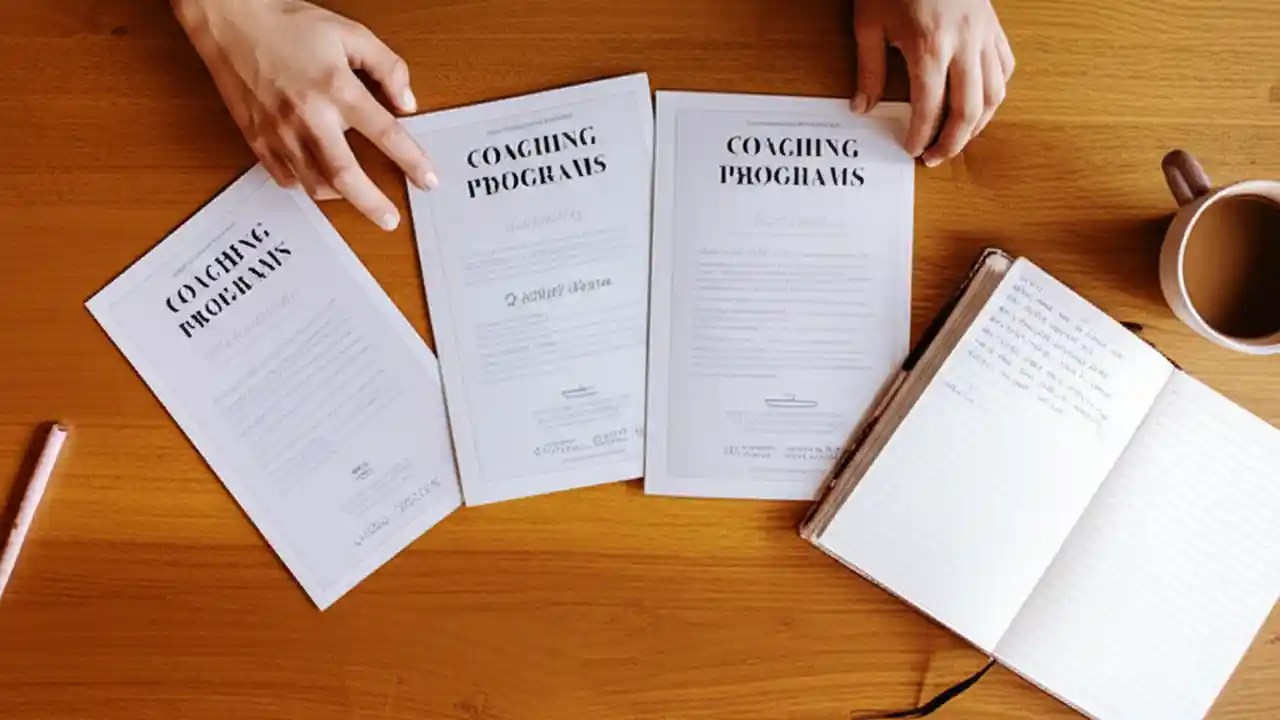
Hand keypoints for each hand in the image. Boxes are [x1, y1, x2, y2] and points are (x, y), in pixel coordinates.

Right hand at [172, 0, 436, 229]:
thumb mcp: (351, 33)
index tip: (428, 179)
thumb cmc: (288, 23)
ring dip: (340, 196)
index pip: (386, 134)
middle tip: (390, 220)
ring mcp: (280, 131)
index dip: (412, 161)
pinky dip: (305, 184)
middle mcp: (309, 116)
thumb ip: (387, 67)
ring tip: (356, 194)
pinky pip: (285, 177)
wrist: (229, 19)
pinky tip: (317, 177)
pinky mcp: (257, 139)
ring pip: (314, 184)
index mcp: (337, 89)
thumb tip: (408, 103)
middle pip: (347, 176)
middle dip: (373, 204)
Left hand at [852, 0, 1014, 166]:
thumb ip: (869, 69)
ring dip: (979, 124)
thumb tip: (862, 107)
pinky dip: (995, 92)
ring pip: (994, 94)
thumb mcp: (869, 22)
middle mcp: (964, 44)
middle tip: (935, 158)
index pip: (929, 108)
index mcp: (930, 47)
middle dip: (953, 142)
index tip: (912, 150)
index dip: (921, 135)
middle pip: (969, 111)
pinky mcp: (994, 26)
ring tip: (958, 138)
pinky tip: (980, 103)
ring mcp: (984, 35)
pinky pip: (1004, 67)